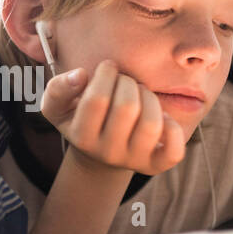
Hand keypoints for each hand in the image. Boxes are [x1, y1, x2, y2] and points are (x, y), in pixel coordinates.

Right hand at [38, 59, 187, 175]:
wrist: (100, 153)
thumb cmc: (80, 119)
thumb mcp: (58, 106)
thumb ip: (58, 88)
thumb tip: (80, 75)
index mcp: (82, 138)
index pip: (97, 99)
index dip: (106, 74)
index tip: (108, 68)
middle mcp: (108, 153)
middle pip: (127, 107)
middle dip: (128, 82)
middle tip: (124, 81)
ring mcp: (134, 161)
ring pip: (151, 123)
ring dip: (149, 96)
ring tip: (140, 93)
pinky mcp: (157, 165)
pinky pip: (174, 149)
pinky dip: (172, 126)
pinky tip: (160, 116)